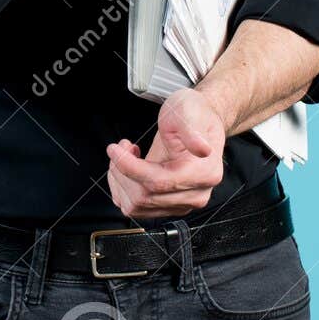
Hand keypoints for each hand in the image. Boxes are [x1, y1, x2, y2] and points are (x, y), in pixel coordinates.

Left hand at [105, 87, 227, 217]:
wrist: (200, 120)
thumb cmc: (192, 114)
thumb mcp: (187, 111)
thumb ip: (192, 131)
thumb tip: (202, 149)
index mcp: (204, 173)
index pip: (159, 182)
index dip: (130, 167)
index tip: (114, 148)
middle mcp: (196, 195)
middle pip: (144, 197)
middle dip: (122, 171)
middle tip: (122, 146)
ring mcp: (182, 204)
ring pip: (136, 206)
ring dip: (120, 181)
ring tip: (126, 155)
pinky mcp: (169, 206)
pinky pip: (136, 208)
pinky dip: (123, 189)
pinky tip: (130, 167)